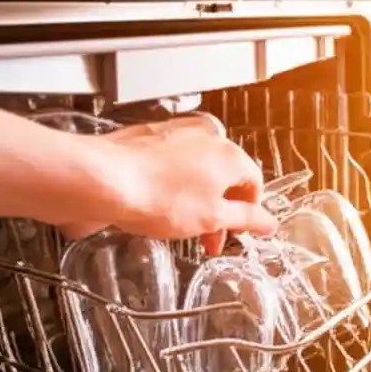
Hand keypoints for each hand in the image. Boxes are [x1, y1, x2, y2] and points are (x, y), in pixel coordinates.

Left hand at [62, 115, 275, 253]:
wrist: (103, 179)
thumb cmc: (156, 195)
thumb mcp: (211, 218)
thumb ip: (246, 219)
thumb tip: (267, 222)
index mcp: (229, 153)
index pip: (253, 184)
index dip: (248, 213)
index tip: (238, 231)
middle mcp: (206, 136)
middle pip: (224, 177)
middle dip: (220, 210)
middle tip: (209, 237)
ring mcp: (175, 133)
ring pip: (197, 170)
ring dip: (196, 198)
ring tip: (180, 225)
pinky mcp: (148, 138)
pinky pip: (171, 163)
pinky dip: (172, 184)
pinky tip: (157, 205)